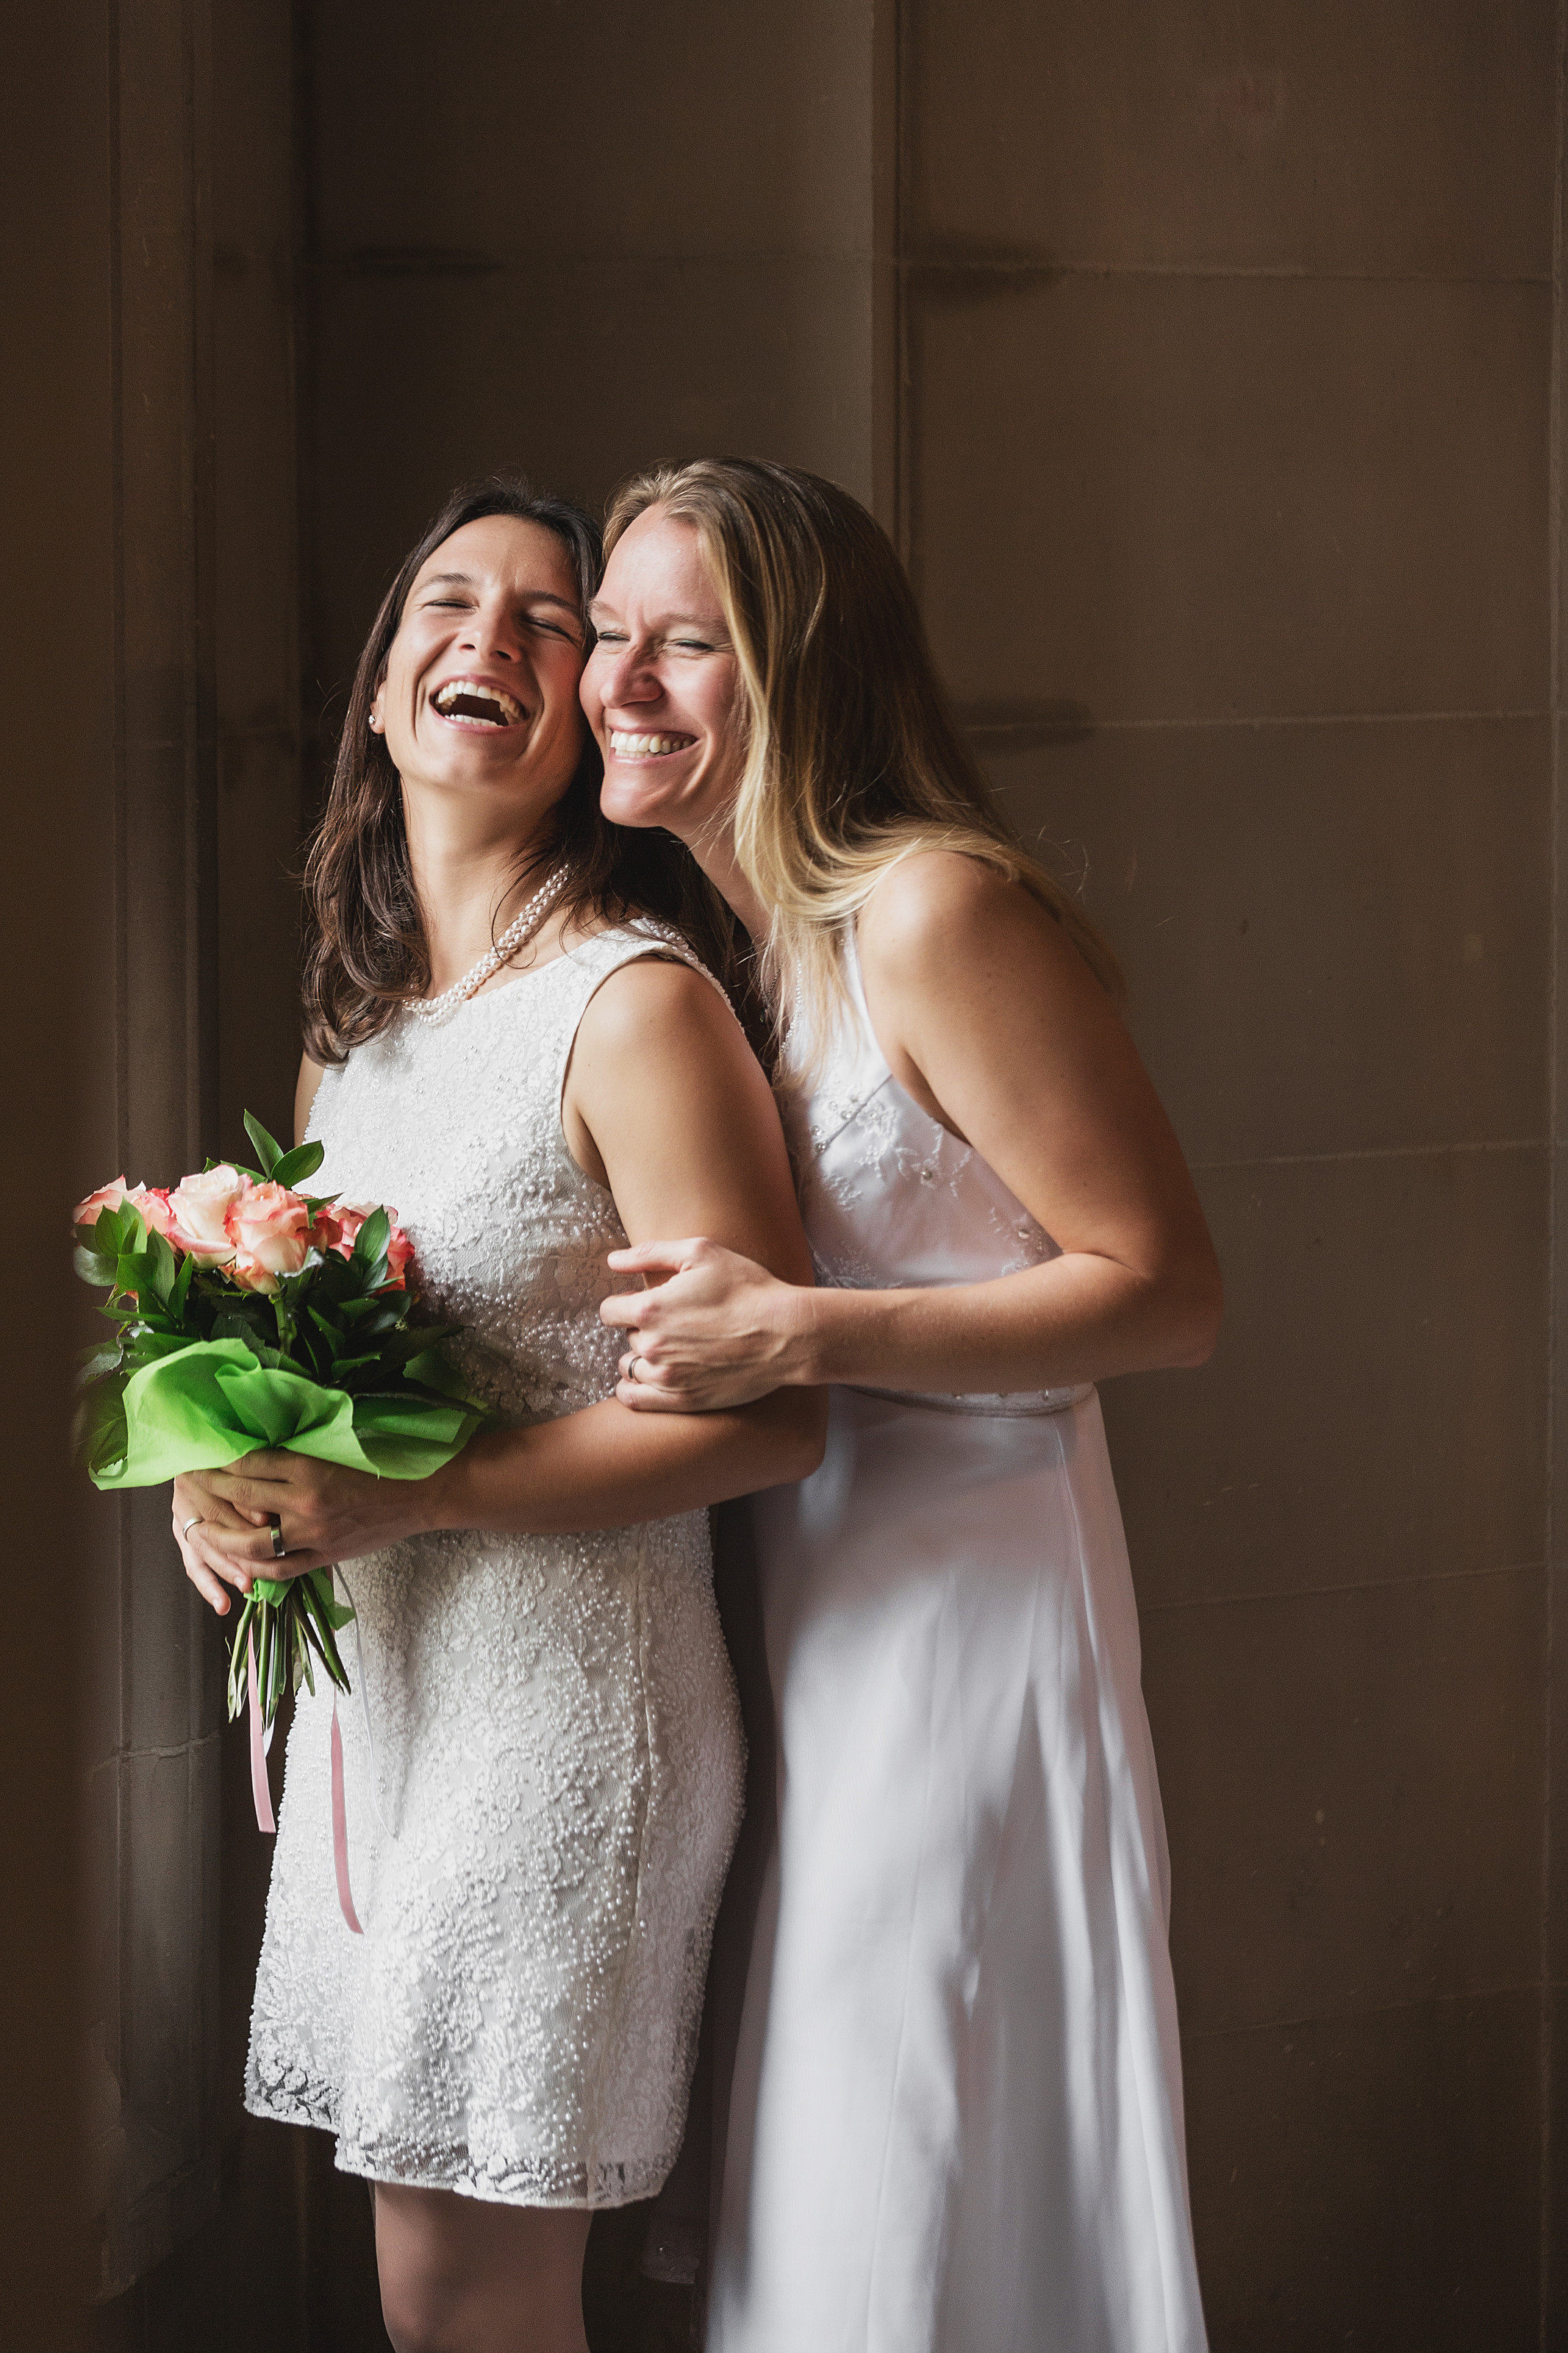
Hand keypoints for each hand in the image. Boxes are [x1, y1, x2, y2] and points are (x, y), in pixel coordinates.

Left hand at [172, 1452, 441, 1615]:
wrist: (424, 1494)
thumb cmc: (387, 1460)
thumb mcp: (340, 1443)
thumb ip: (300, 1446)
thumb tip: (256, 1441)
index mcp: (312, 1467)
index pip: (249, 1462)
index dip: (219, 1458)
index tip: (199, 1450)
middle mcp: (307, 1504)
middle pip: (241, 1497)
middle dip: (208, 1489)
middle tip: (186, 1480)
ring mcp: (314, 1536)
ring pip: (250, 1544)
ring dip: (218, 1537)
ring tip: (197, 1528)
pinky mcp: (324, 1557)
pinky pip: (278, 1570)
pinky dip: (252, 1567)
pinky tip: (235, 1560)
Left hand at [599, 1237, 811, 1411]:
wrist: (786, 1333)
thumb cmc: (747, 1289)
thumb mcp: (701, 1253)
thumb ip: (650, 1253)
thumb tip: (613, 1260)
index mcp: (650, 1309)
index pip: (609, 1310)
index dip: (625, 1303)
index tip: (645, 1302)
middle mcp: (652, 1346)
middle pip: (626, 1337)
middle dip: (642, 1328)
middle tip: (673, 1322)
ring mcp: (667, 1377)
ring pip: (630, 1367)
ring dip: (642, 1357)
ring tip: (670, 1349)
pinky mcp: (683, 1400)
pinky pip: (636, 1400)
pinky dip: (633, 1389)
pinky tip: (648, 1379)